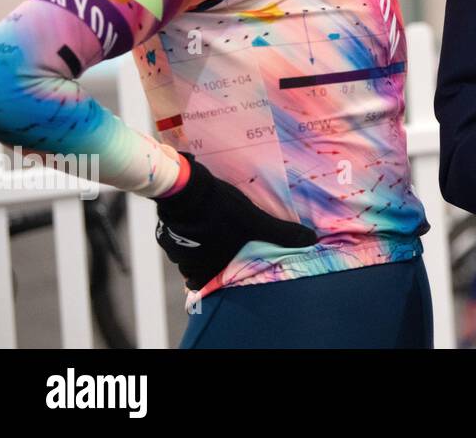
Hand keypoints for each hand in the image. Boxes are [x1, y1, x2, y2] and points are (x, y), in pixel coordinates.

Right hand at [154, 152, 318, 290]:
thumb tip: (311, 240)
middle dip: (211, 261)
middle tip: (224, 248)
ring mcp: (173, 247)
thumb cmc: (222, 212)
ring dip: (201, 245)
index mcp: (207, 268)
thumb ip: (282, 234)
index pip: (210, 284)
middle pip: (198, 269)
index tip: (227, 271)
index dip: (218, 279)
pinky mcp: (164, 231)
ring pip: (189, 253)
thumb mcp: (256, 222)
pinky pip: (179, 237)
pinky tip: (201, 219)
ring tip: (215, 231)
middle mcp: (186, 264)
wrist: (186, 189)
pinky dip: (190, 232)